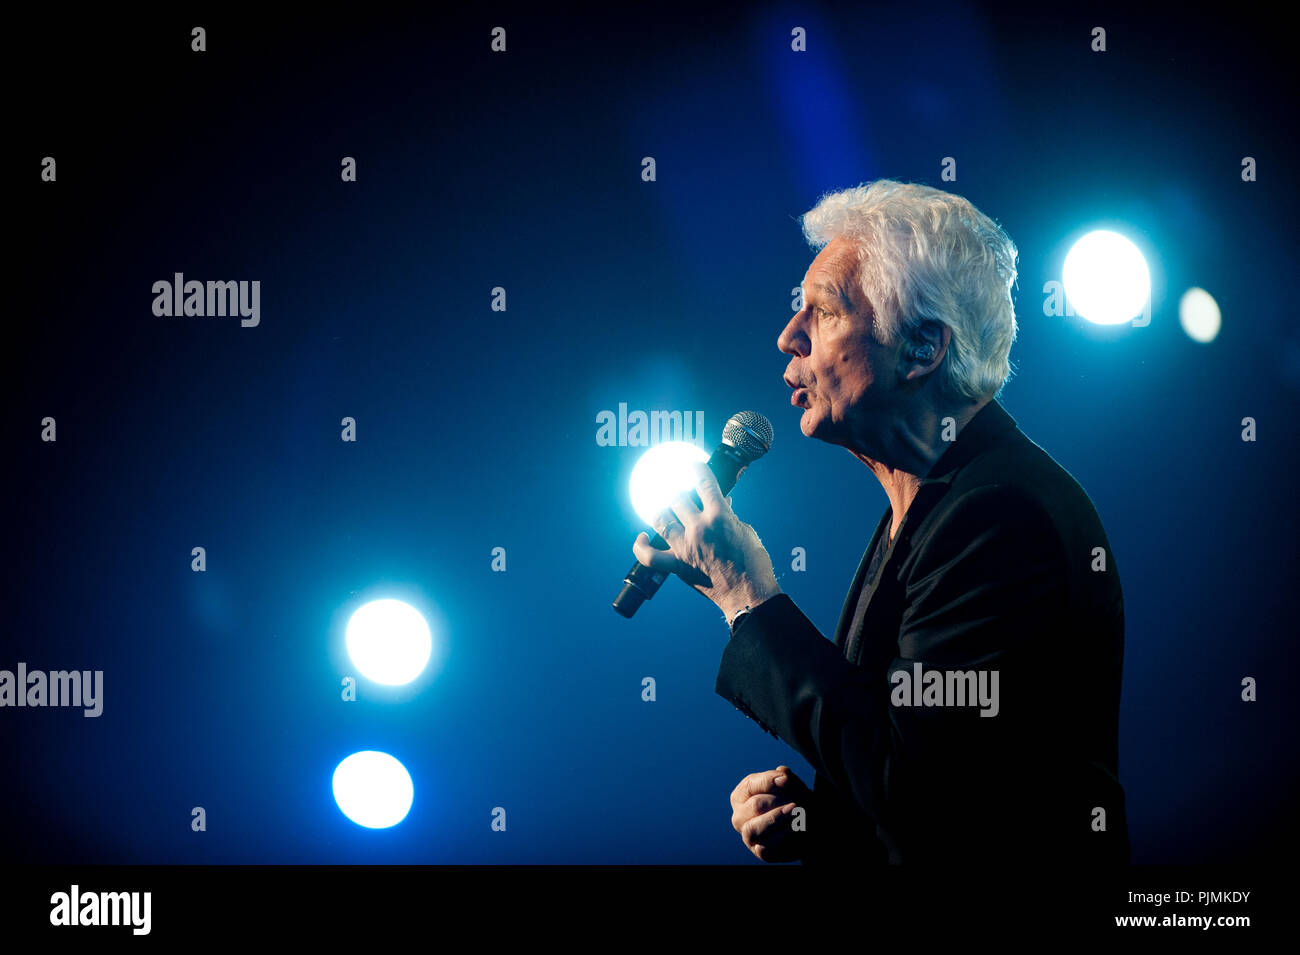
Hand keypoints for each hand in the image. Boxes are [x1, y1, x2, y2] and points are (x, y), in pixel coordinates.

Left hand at [631, 461, 780, 624]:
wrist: (748, 595)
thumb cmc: (753, 564)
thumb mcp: (746, 531)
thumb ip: (730, 515)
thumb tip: (722, 501)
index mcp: (720, 516)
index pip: (703, 481)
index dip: (694, 468)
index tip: (691, 465)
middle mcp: (699, 528)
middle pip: (677, 497)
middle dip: (676, 489)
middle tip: (677, 488)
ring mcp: (685, 547)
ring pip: (660, 518)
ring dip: (659, 509)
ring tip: (660, 504)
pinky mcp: (677, 565)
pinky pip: (649, 556)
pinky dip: (640, 546)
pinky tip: (640, 537)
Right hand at [730, 765, 812, 861]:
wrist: (805, 826)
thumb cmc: (794, 801)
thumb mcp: (792, 785)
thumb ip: (787, 777)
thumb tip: (782, 772)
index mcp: (742, 795)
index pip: (750, 785)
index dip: (769, 781)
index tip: (786, 780)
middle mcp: (739, 815)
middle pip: (756, 805)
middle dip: (779, 801)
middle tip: (799, 799)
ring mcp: (747, 835)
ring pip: (755, 827)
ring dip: (778, 818)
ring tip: (796, 811)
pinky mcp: (759, 851)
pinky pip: (765, 846)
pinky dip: (782, 836)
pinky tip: (795, 828)